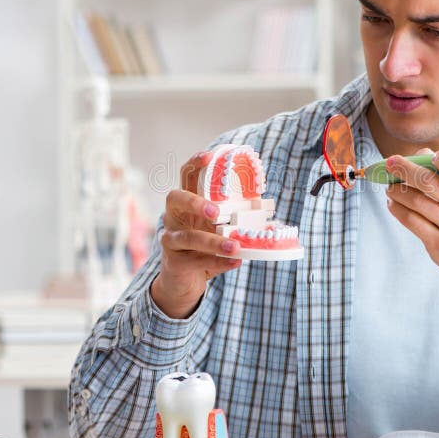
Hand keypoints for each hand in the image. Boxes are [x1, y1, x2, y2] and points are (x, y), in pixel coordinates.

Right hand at [150, 151, 241, 318]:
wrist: (186, 281)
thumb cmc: (205, 247)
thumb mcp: (220, 229)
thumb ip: (237, 218)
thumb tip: (267, 214)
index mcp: (188, 203)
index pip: (187, 176)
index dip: (196, 163)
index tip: (210, 156)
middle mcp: (175, 216)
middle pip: (175, 198)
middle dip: (195, 202)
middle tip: (216, 211)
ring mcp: (171, 238)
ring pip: (186, 236)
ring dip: (212, 240)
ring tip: (234, 245)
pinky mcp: (174, 261)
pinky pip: (195, 260)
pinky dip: (217, 261)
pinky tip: (235, 262)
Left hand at [384, 149, 438, 294]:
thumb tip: (419, 155)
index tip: (431, 155)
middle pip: (431, 184)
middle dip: (407, 170)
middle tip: (391, 163)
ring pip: (417, 202)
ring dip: (398, 191)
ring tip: (390, 186)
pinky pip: (411, 221)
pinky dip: (397, 209)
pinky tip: (392, 203)